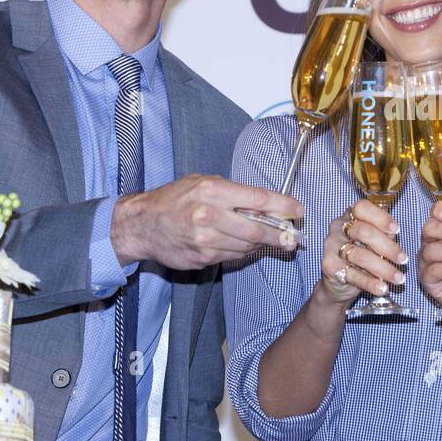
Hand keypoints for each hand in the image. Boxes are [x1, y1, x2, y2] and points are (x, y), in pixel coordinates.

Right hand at [110, 174, 303, 268]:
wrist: (142, 225)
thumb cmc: (174, 199)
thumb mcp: (202, 183)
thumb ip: (233, 192)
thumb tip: (267, 203)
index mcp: (212, 190)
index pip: (258, 199)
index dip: (283, 206)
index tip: (298, 210)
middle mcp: (209, 215)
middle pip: (258, 228)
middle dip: (280, 233)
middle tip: (292, 236)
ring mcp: (206, 239)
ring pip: (248, 245)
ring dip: (262, 243)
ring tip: (269, 239)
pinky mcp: (203, 257)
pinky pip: (233, 256)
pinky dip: (243, 251)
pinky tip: (244, 244)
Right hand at [314, 199, 407, 309]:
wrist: (339, 283)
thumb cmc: (362, 256)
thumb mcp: (374, 243)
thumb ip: (383, 235)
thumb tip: (396, 233)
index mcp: (349, 216)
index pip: (362, 208)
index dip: (381, 218)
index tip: (397, 230)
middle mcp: (337, 228)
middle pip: (363, 232)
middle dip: (388, 247)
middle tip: (403, 260)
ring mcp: (331, 246)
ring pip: (360, 256)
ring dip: (384, 269)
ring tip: (399, 278)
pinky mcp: (329, 266)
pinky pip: (353, 275)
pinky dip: (371, 283)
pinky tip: (383, 288)